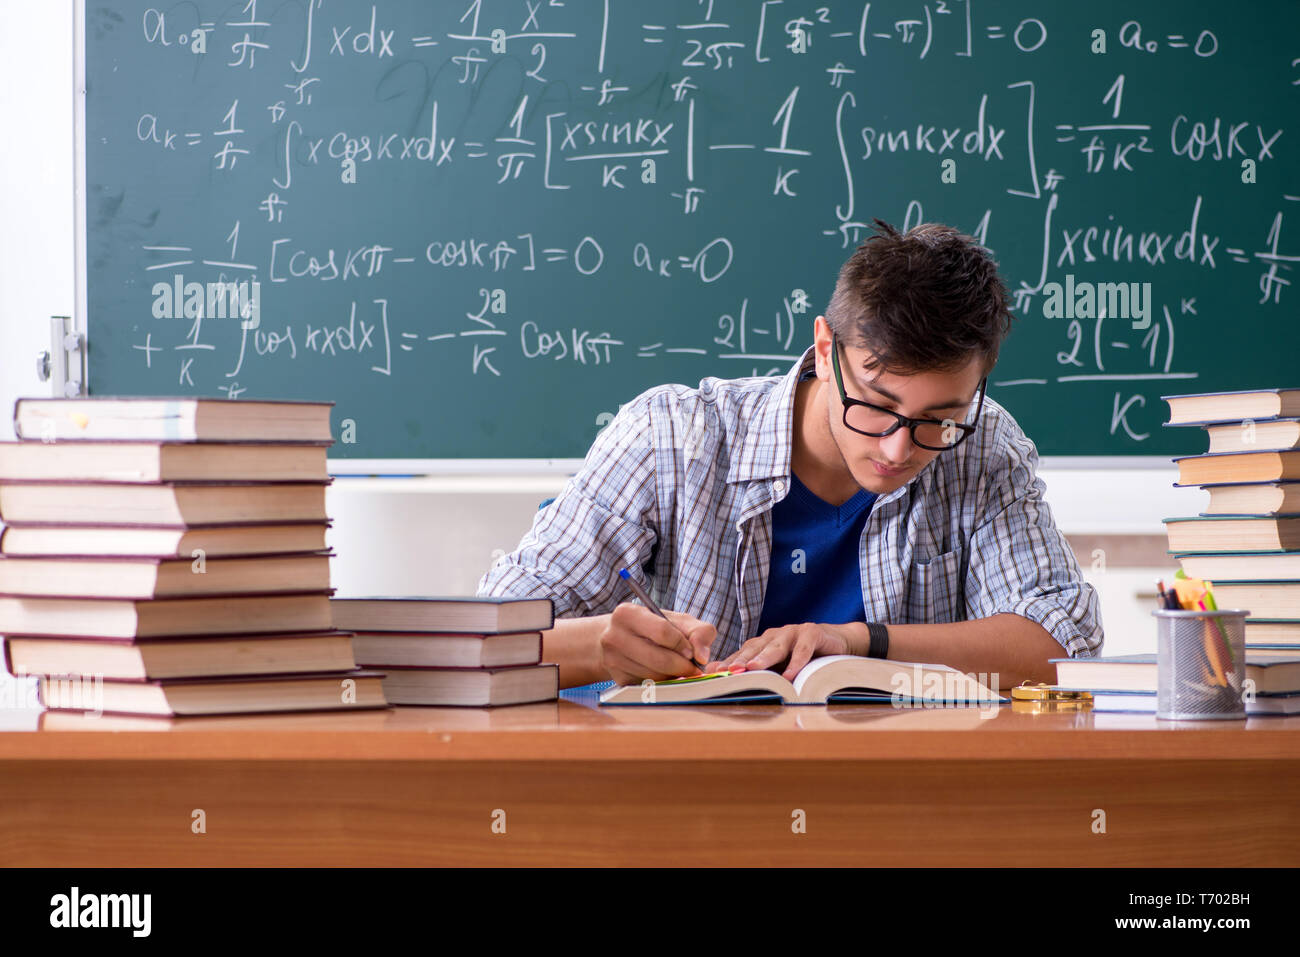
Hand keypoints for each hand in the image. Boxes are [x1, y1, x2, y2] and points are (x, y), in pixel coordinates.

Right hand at [598, 603, 717, 685]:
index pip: (663, 632)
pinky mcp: (617, 679)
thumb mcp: (677, 620)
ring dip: (673, 676)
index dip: (683, 644)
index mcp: (627, 614)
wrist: (620, 639)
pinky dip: (662, 683)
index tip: (691, 651)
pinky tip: (662, 673)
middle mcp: (613, 636)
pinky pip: (648, 687)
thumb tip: (703, 657)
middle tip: (692, 667)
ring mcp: (612, 660)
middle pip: (659, 659)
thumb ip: (698, 631)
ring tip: (677, 667)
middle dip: (683, 666)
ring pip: (654, 676)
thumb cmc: (654, 627)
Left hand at [704, 622, 857, 680]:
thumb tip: (726, 678)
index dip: (728, 663)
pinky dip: (795, 664)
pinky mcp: (812, 633)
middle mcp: (774, 635)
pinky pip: (802, 650)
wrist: (837, 642)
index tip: (713, 674)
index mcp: (763, 642)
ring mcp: (793, 632)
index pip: (742, 653)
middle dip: (740, 660)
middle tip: (728, 671)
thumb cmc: (804, 657)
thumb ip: (759, 671)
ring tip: (753, 669)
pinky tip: (790, 676)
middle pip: (755, 648)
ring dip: (763, 658)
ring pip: (776, 647)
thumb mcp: (781, 666)